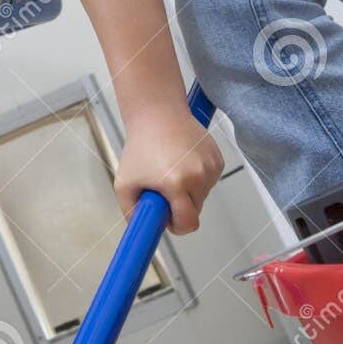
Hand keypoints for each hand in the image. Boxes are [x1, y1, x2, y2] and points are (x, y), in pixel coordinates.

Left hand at [113, 107, 223, 234]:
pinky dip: (197, 177)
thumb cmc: (140, 146)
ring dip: (188, 190)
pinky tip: (182, 161)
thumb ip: (130, 211)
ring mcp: (211, 166)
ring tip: (171, 169)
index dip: (177, 226)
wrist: (157, 114)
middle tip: (162, 188)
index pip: (189, 223)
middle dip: (180, 206)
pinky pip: (209, 180)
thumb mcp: (124, 181)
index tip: (167, 218)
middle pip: (195, 211)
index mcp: (176, 183)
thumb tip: (143, 230)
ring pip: (202, 195)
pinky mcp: (218, 158)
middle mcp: (198, 176)